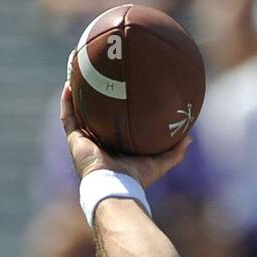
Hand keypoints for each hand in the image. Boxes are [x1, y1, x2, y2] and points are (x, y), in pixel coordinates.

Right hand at [60, 77, 191, 188]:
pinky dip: (67, 99)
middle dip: (93, 96)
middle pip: (93, 114)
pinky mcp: (73, 139)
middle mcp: (97, 142)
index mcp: (113, 147)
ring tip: (77, 69)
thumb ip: (174, 151)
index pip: (113, 125)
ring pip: (77, 111)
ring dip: (76, 91)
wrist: (115, 186)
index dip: (114, 109)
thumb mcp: (159, 163)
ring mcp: (83, 140)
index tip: (119, 91)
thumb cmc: (136, 178)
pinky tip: (70, 81)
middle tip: (97, 74)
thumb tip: (189, 137)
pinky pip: (67, 115)